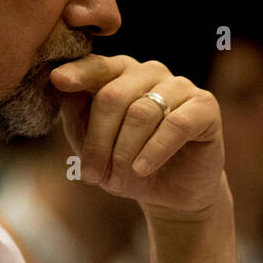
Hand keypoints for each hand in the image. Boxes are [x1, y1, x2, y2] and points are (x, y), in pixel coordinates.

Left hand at [50, 54, 224, 214]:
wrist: (172, 195)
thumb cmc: (129, 166)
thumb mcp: (94, 148)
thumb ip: (77, 117)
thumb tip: (64, 90)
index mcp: (119, 74)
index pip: (96, 67)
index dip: (78, 73)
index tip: (58, 80)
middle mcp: (149, 73)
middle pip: (113, 96)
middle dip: (99, 141)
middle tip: (93, 176)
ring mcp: (179, 86)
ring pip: (142, 112)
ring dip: (125, 152)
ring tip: (119, 183)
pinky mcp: (205, 105)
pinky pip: (175, 124)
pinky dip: (155, 150)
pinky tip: (143, 169)